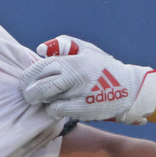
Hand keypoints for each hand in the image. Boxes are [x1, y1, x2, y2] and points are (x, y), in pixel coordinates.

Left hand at [20, 36, 155, 124]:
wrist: (129, 89)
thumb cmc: (103, 68)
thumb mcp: (87, 50)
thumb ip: (64, 45)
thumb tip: (41, 49)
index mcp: (73, 60)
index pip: (40, 68)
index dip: (29, 76)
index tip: (27, 81)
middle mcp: (75, 77)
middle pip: (39, 87)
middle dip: (30, 92)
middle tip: (29, 94)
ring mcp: (78, 94)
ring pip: (47, 100)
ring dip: (42, 101)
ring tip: (45, 99)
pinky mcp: (83, 109)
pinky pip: (57, 111)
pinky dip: (53, 110)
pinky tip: (56, 107)